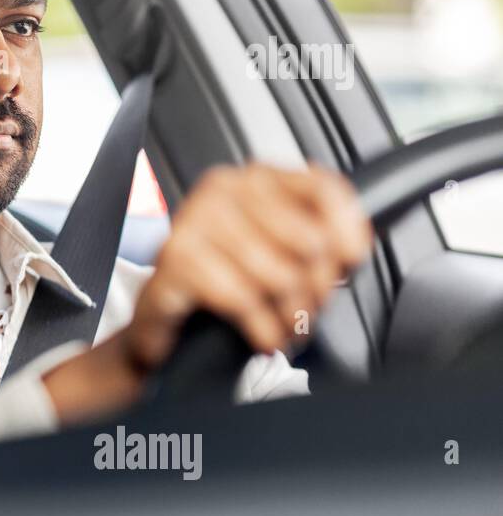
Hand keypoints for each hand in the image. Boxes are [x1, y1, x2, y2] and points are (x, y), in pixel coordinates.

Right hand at [42, 163, 372, 422]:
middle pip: (308, 239)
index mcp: (253, 179)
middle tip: (308, 308)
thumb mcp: (275, 250)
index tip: (350, 262)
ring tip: (286, 327)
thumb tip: (351, 247)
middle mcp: (222, 190)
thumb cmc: (223, 281)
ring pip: (278, 275)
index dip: (348, 230)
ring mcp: (194, 221)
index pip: (322, 188)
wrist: (164, 319)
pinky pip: (242, 298)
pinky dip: (261, 327)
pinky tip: (262, 336)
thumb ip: (315, 234)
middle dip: (317, 287)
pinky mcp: (175, 259)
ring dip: (291, 316)